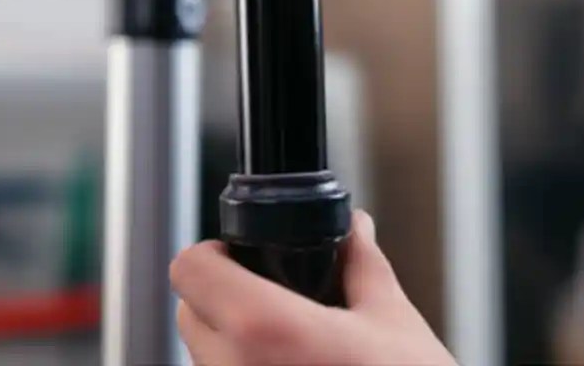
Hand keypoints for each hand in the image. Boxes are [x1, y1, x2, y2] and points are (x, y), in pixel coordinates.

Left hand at [170, 211, 455, 365]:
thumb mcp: (392, 321)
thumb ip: (361, 264)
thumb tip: (355, 230)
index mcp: (264, 328)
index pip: (190, 269)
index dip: (214, 253)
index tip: (242, 255)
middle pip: (190, 313)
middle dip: (222, 297)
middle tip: (273, 298)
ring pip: (204, 357)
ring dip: (232, 342)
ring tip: (291, 347)